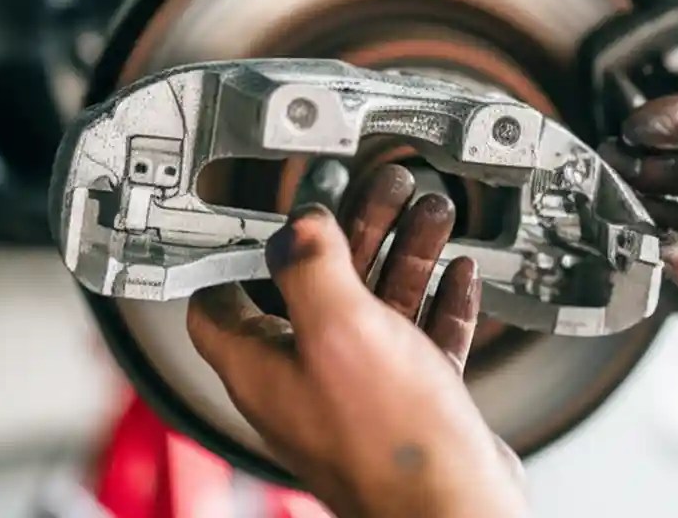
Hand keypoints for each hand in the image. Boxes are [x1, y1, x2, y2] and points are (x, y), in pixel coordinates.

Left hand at [186, 165, 526, 517]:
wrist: (453, 506)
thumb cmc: (391, 442)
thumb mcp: (340, 329)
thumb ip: (310, 266)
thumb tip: (296, 225)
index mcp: (264, 366)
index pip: (220, 302)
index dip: (236, 250)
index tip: (266, 209)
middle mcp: (304, 381)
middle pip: (317, 288)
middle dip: (352, 232)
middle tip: (383, 192)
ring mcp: (357, 395)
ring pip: (374, 308)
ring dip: (403, 255)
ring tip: (432, 215)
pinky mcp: (406, 406)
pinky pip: (416, 342)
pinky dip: (435, 303)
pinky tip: (458, 276)